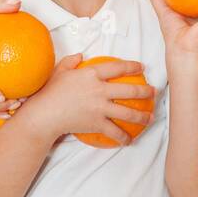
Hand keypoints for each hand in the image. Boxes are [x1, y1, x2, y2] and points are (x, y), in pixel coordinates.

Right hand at [19, 54, 152, 144]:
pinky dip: (123, 138)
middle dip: (145, 92)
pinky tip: (129, 140)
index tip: (141, 67)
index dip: (132, 66)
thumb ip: (71, 61)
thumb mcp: (59, 71)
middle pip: (130, 90)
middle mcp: (99, 90)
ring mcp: (100, 108)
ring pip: (128, 113)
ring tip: (150, 117)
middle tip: (153, 92)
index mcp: (91, 74)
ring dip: (142, 116)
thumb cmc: (50, 91)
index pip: (117, 68)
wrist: (45, 114)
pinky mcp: (97, 123)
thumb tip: (80, 55)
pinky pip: (115, 132)